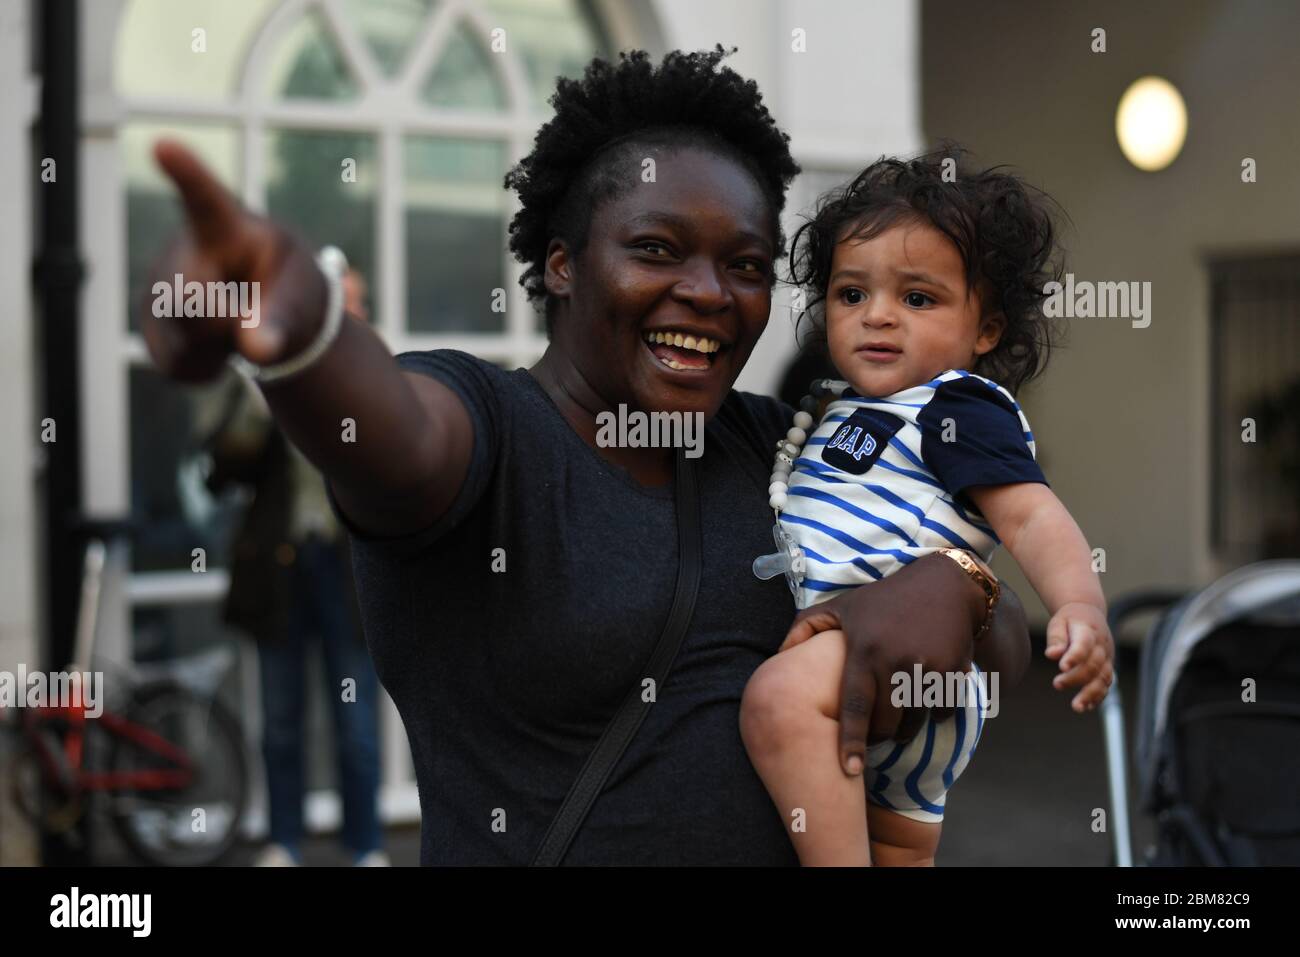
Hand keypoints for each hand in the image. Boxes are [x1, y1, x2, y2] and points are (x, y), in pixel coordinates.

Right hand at [140, 139, 326, 381]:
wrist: (272, 314)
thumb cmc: (290, 289)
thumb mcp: (299, 300)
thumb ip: (282, 321)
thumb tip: (256, 349)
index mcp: (227, 228)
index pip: (207, 199)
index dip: (186, 173)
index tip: (163, 144)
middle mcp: (183, 250)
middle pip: (191, 300)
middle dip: (226, 322)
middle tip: (252, 313)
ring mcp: (160, 287)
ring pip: (183, 338)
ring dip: (220, 347)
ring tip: (236, 322)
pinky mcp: (152, 325)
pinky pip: (177, 364)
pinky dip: (206, 368)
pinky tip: (217, 346)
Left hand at [779, 553, 985, 774]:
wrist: (945, 585)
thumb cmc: (885, 599)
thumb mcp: (842, 606)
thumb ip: (805, 627)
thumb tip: (778, 655)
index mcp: (864, 648)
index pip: (855, 705)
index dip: (852, 741)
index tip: (849, 769)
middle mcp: (895, 660)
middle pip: (886, 723)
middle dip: (877, 735)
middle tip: (874, 731)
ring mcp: (927, 667)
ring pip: (914, 722)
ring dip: (905, 728)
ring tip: (897, 716)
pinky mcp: (953, 672)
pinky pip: (940, 712)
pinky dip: (932, 713)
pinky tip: (924, 696)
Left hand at [1045, 601, 1113, 711]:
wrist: (1089, 614)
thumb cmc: (1069, 620)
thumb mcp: (1058, 622)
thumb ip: (1056, 638)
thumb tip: (1052, 655)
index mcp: (1088, 631)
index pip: (1084, 645)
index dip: (1075, 656)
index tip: (1062, 667)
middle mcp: (1101, 646)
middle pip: (1093, 665)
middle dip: (1076, 678)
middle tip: (1057, 684)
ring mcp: (1107, 658)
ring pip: (1103, 678)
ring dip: (1091, 694)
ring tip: (1077, 707)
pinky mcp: (1108, 667)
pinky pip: (1107, 684)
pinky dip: (1098, 696)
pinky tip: (1086, 706)